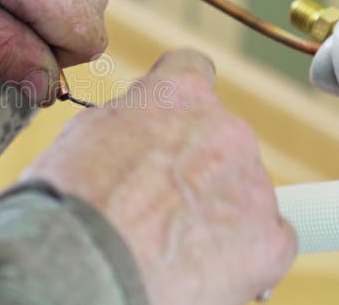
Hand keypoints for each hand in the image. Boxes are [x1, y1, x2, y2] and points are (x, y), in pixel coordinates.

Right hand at [23, 50, 296, 304]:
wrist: (84, 267)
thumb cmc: (69, 203)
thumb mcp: (82, 136)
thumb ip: (124, 122)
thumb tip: (132, 131)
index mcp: (177, 94)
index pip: (193, 70)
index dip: (176, 101)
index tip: (167, 123)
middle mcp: (227, 130)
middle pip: (219, 141)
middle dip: (194, 167)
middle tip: (154, 203)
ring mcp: (255, 186)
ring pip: (242, 193)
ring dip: (214, 211)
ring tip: (168, 244)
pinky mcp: (270, 241)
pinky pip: (268, 241)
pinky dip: (241, 256)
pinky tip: (200, 268)